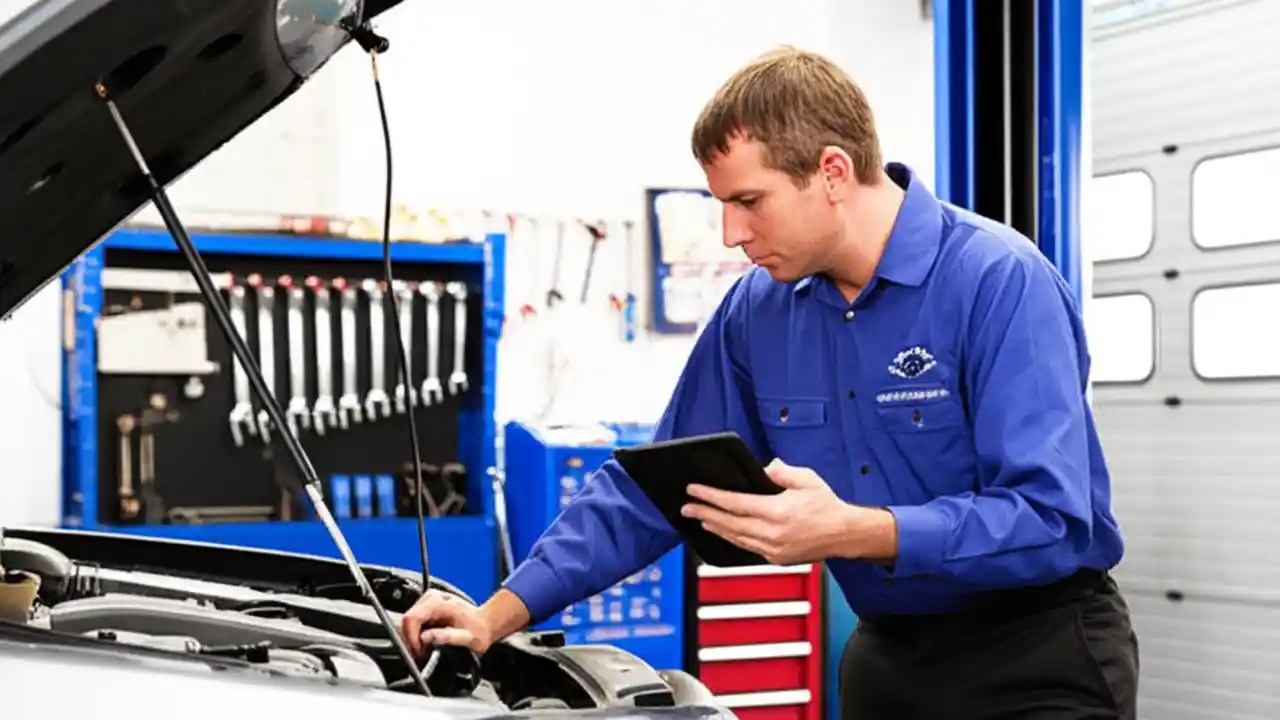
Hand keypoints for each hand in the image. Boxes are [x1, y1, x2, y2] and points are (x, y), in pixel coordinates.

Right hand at [400, 590, 494, 659]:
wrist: (484, 623)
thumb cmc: (479, 629)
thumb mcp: (468, 638)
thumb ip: (447, 637)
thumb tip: (426, 638)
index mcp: (439, 603)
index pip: (411, 618)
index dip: (411, 638)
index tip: (419, 652)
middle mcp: (431, 598)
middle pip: (406, 621)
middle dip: (411, 641)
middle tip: (424, 654)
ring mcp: (427, 602)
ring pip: (407, 623)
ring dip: (414, 639)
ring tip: (428, 648)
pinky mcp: (426, 608)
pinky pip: (413, 623)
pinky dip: (417, 635)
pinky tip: (428, 641)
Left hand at [682, 458, 855, 564]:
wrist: (845, 534)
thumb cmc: (827, 505)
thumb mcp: (807, 479)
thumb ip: (782, 472)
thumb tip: (765, 468)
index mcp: (777, 512)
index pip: (735, 503)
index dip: (711, 497)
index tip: (694, 491)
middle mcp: (772, 534)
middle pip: (729, 523)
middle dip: (704, 514)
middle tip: (686, 508)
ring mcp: (774, 549)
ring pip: (736, 538)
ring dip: (715, 528)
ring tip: (700, 520)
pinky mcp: (777, 558)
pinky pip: (748, 548)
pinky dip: (733, 539)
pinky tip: (723, 532)